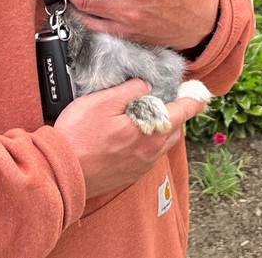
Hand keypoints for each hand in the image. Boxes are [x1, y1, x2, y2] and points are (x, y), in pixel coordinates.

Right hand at [54, 80, 207, 198]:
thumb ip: (130, 90)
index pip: (183, 112)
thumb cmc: (80, 136)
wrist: (62, 173)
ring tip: (150, 116)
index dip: (193, 99)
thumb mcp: (103, 100)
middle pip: (175, 129)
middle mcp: (152, 151)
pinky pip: (149, 156)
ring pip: (163, 144)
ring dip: (163, 129)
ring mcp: (141, 166)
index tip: (199, 92)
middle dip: (176, 114)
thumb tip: (146, 86)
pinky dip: (149, 143)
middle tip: (169, 100)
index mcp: (152, 131)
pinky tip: (134, 136)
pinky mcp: (129, 175)